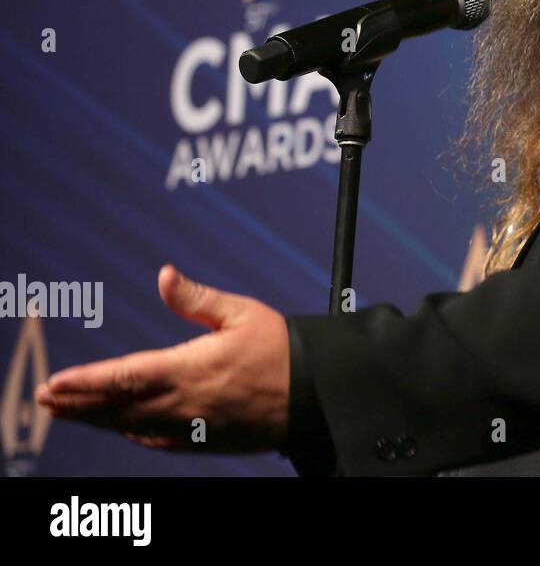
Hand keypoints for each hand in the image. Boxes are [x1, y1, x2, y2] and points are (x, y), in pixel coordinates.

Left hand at [34, 265, 290, 452]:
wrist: (317, 395)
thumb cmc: (282, 348)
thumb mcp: (244, 313)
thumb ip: (198, 298)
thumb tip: (164, 274)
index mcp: (192, 367)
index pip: (125, 375)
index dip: (85, 382)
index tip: (54, 383)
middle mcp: (186, 402)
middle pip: (118, 407)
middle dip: (78, 404)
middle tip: (45, 400)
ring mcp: (194, 427)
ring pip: (132, 426)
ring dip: (97, 419)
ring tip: (68, 412)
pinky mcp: (206, 441)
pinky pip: (157, 440)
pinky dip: (131, 432)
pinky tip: (121, 426)